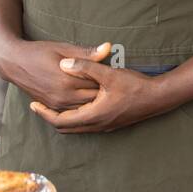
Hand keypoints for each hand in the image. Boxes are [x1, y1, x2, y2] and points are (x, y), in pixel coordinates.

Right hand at [0, 40, 110, 110]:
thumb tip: (108, 48)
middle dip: (101, 89)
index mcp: (67, 81)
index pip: (97, 83)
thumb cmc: (39, 52)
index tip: (110, 70)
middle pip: (93, 97)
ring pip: (85, 106)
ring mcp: (57, 104)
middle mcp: (63, 96)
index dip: (105, 76)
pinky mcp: (52, 107)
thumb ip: (87, 53)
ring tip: (97, 86)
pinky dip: (82, 103)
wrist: (14, 63)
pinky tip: (84, 92)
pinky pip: (74, 109)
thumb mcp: (64, 48)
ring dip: (93, 98)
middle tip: (107, 79)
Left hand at [30, 56, 176, 133]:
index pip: (60, 121)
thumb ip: (85, 67)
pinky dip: (74, 118)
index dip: (44, 113)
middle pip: (65, 127)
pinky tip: (75, 106)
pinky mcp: (110, 123)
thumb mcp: (109, 73)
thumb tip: (63, 63)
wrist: (159, 98)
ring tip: (52, 105)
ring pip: (76, 128)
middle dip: (50, 117)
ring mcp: (104, 126)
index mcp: (93, 115)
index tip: (33, 104)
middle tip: (38, 105)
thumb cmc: (135, 86)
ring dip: (62, 118)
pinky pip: (85, 125)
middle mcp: (96, 125)